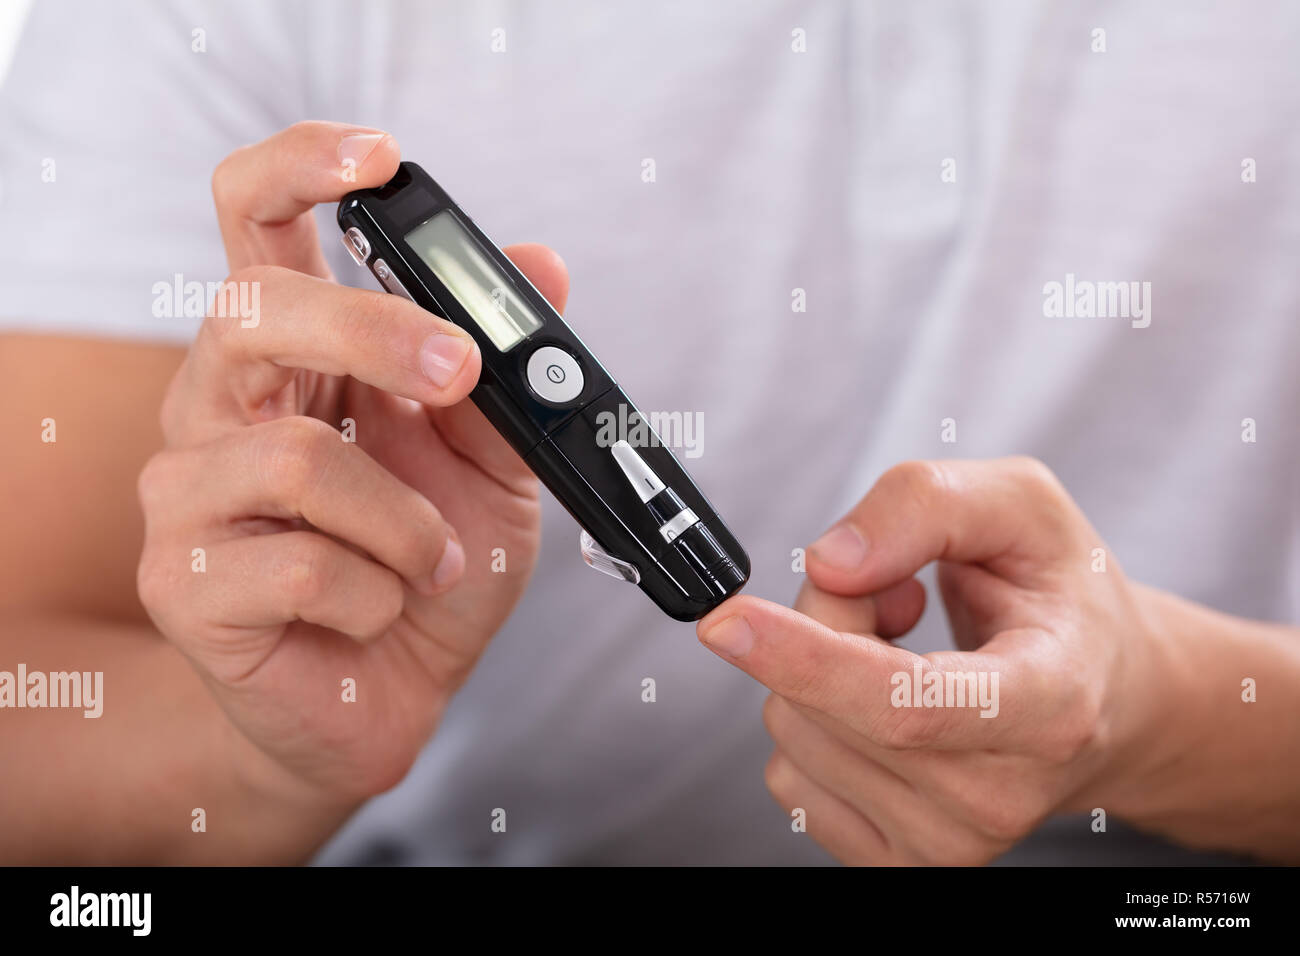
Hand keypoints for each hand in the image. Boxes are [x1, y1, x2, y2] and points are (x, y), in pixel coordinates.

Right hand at [137, 122, 567, 811]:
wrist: (390, 694)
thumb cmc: (431, 569)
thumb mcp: (495, 469)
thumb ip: (506, 377)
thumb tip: (541, 266)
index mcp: (294, 356)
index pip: (258, 225)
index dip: (304, 170)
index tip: (381, 159)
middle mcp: (222, 405)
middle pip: (253, 309)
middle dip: (375, 333)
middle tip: (459, 374)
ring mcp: (187, 492)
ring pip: (296, 458)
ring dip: (407, 521)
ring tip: (433, 559)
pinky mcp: (182, 583)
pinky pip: (299, 566)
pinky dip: (380, 590)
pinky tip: (382, 606)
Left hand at [696, 457, 1181, 864]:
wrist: (1106, 699)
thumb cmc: (1062, 598)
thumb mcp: (1020, 505)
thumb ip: (924, 506)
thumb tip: (831, 564)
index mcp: (1050, 703)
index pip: (909, 701)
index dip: (809, 658)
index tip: (727, 622)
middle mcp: (1001, 792)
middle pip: (828, 701)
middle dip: (824, 615)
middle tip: (891, 589)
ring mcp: (949, 842)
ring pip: (794, 732)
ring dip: (818, 665)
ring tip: (901, 647)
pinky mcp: (898, 861)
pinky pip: (788, 776)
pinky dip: (813, 718)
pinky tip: (879, 699)